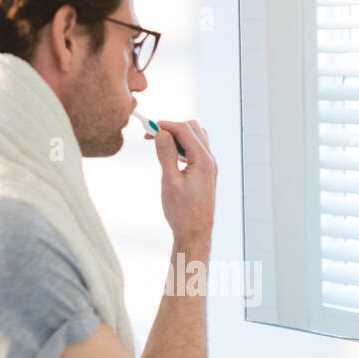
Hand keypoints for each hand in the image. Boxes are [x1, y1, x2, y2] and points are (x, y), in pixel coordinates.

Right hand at [146, 119, 216, 242]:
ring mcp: (210, 166)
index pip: (184, 130)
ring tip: (161, 147)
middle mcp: (210, 160)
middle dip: (171, 128)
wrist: (195, 233)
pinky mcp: (206, 172)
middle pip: (192, 129)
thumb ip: (166, 155)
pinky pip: (197, 149)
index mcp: (203, 160)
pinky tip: (171, 157)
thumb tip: (161, 133)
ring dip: (178, 137)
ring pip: (196, 137)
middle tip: (152, 137)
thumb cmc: (183, 212)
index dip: (165, 125)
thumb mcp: (170, 182)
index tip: (148, 129)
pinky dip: (183, 147)